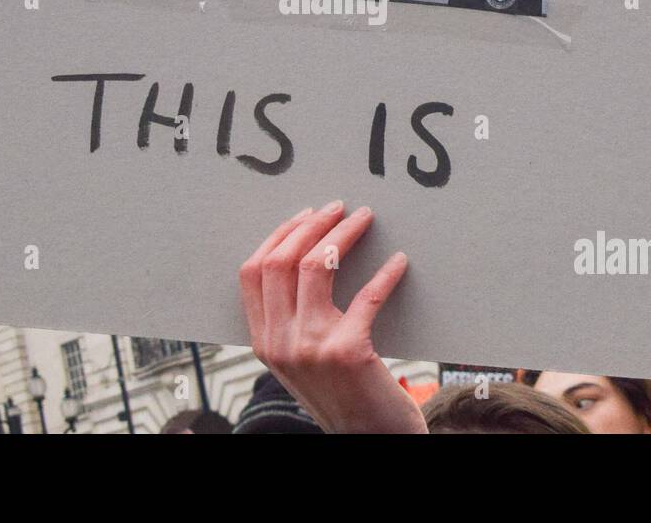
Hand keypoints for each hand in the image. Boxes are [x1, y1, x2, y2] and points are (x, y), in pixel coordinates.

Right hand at [239, 202, 427, 433]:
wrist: (368, 442)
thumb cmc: (342, 397)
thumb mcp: (300, 361)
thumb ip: (292, 322)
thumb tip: (309, 256)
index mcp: (262, 343)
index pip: (252, 272)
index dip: (278, 235)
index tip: (305, 215)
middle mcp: (279, 343)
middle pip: (281, 261)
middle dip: (311, 224)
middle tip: (339, 208)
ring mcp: (311, 347)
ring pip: (318, 266)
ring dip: (344, 233)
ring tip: (365, 219)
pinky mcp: (349, 351)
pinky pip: (367, 296)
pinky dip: (386, 273)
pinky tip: (398, 262)